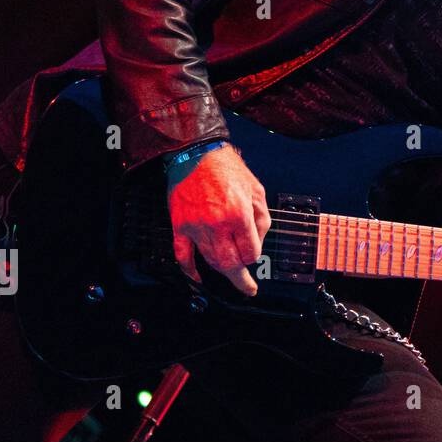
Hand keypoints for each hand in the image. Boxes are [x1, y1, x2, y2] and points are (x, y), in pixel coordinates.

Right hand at [166, 144, 270, 295]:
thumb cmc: (227, 168)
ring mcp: (196, 227)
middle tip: (247, 288)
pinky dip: (189, 271)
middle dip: (240, 280)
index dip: (254, 257)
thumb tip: (258, 243)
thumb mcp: (257, 190)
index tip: (254, 257)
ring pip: (210, 261)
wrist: (196, 153)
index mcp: (239, 214)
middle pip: (230, 264)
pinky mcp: (180, 226)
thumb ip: (261, 219)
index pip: (250, 252)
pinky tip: (197, 279)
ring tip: (232, 278)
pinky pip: (182, 255)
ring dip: (222, 273)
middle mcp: (217, 224)